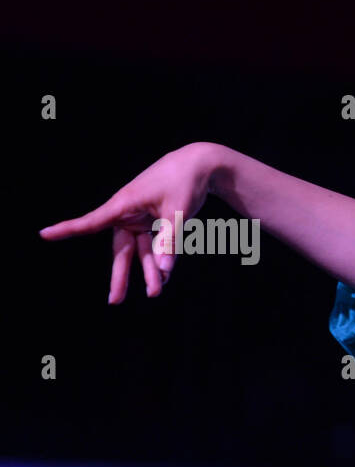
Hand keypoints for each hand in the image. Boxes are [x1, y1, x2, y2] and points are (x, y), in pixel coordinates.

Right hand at [39, 142, 218, 302]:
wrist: (199, 165)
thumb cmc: (183, 182)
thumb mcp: (178, 211)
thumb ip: (169, 241)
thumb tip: (165, 270)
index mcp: (124, 203)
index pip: (92, 221)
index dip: (68, 229)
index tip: (44, 234)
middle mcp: (127, 213)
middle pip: (121, 249)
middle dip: (120, 275)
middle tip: (115, 301)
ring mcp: (140, 219)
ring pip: (140, 251)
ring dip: (149, 270)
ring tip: (155, 292)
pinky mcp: (152, 223)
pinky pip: (153, 245)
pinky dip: (160, 258)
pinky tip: (165, 275)